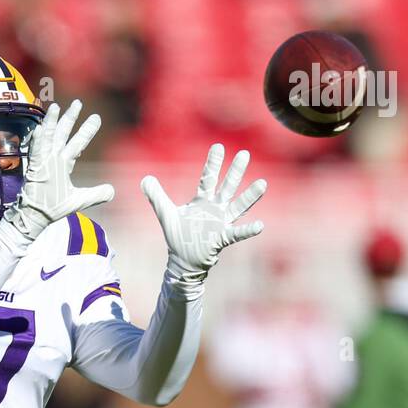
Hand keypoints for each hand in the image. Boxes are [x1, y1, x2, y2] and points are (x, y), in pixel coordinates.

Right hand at [4, 100, 114, 240]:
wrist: (37, 217)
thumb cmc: (54, 207)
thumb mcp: (80, 200)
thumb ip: (96, 194)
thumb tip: (112, 191)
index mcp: (64, 164)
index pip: (78, 144)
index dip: (87, 131)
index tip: (96, 118)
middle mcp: (53, 159)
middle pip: (63, 134)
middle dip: (70, 118)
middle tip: (78, 103)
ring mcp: (43, 162)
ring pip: (48, 138)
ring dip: (51, 123)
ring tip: (56, 107)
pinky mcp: (34, 169)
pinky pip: (36, 153)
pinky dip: (38, 141)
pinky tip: (40, 129)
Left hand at [142, 145, 265, 287]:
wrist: (184, 261)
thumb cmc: (178, 237)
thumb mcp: (166, 214)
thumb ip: (157, 196)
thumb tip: (144, 179)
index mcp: (202, 201)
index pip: (208, 178)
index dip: (212, 164)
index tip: (218, 146)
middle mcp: (215, 209)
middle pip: (226, 186)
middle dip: (235, 171)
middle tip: (245, 153)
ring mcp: (221, 223)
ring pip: (237, 206)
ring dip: (249, 196)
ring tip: (262, 184)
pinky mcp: (222, 238)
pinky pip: (236, 233)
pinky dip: (247, 230)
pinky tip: (260, 225)